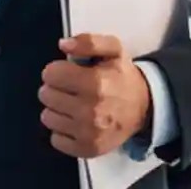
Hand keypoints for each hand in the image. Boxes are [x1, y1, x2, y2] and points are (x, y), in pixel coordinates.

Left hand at [39, 34, 151, 158]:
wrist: (145, 107)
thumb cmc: (122, 77)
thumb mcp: (113, 49)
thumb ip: (88, 41)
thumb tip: (63, 44)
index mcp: (96, 83)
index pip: (51, 74)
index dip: (56, 70)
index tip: (67, 72)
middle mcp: (91, 111)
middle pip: (46, 95)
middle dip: (55, 88)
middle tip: (71, 88)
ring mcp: (89, 133)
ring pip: (47, 117)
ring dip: (57, 109)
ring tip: (73, 104)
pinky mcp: (87, 149)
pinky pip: (55, 139)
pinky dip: (62, 130)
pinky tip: (75, 122)